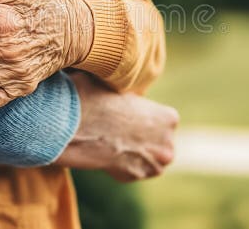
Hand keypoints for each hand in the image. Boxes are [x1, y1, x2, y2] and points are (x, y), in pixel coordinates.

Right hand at [55, 72, 178, 181]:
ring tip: (111, 141)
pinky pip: (132, 171)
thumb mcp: (114, 84)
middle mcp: (168, 142)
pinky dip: (122, 165)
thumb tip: (109, 71)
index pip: (161, 118)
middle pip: (157, 140)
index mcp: (169, 117)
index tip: (126, 115)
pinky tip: (107, 153)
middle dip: (142, 137)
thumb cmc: (96, 99)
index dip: (142, 116)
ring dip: (134, 153)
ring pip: (147, 158)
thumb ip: (123, 88)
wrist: (78, 127)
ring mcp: (154, 163)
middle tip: (119, 130)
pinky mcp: (137, 177)